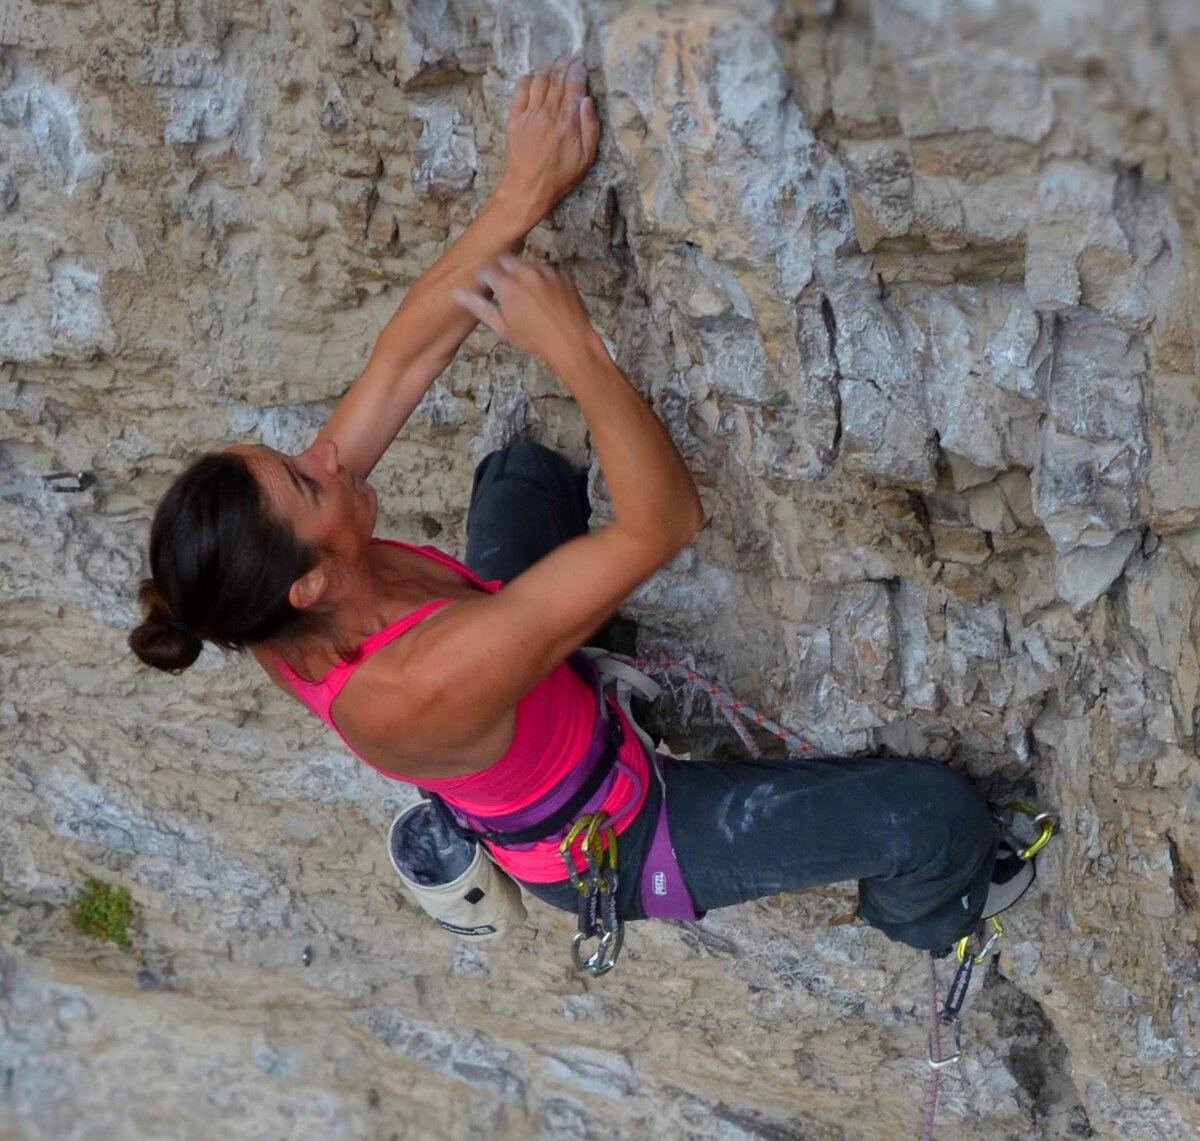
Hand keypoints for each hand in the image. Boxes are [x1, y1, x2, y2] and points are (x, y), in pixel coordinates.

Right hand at [452, 255, 597, 363]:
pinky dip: (541, 278)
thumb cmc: (533, 339)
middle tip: (505, 289)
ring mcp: (546, 271)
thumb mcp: (502, 327)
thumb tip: (457, 293)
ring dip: (522, 272)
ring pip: (527, 262)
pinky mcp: (562, 274)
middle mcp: (525, 272)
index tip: (487, 288)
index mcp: (507, 284)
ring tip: (526, 294)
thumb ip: (479, 307)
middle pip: (506, 259)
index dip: (485, 278)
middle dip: (502, 270)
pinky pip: (546, 270)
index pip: (487, 269)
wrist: (571, 341)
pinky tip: (545, 296)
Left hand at [496, 56, 600, 217]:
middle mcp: (548, 113)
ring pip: (540, 81)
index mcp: (568, 121)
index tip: (580, 63)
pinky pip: (520, 90)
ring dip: (548, 70)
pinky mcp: (515, 118)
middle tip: (569, 57)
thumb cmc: (560, 176)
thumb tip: (588, 101)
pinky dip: (528, 79)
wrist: (528, 187)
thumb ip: (590, 127)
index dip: (578, 71)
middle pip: (557, 79)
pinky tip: (533, 77)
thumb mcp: (586, 158)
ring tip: (554, 65)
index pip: (574, 86)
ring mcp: (530, 114)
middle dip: (564, 65)